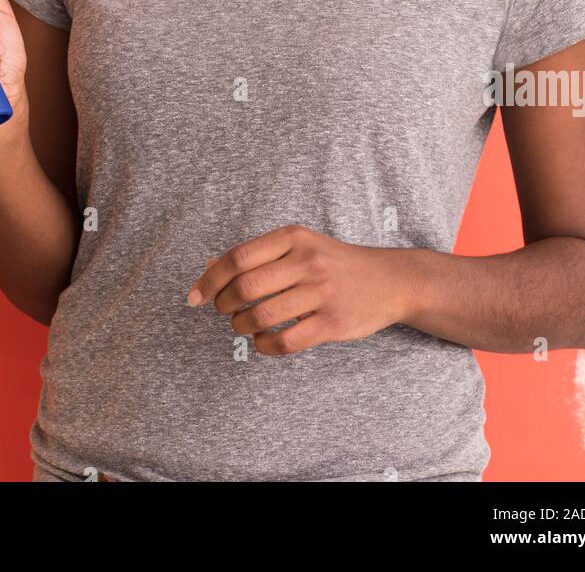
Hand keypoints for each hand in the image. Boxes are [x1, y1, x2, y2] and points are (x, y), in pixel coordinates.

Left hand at [186, 225, 410, 355]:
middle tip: (225, 312)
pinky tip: (263, 341)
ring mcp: (321, 292)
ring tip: (243, 326)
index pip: (239, 257)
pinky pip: (286, 341)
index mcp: (294, 237)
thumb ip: (257, 255)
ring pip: (262, 317)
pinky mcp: (333, 323)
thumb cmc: (334, 262)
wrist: (390, 279)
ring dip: (241, 327)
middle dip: (224, 305)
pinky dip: (264, 346)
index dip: (209, 280)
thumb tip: (209, 268)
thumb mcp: (299, 246)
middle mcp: (307, 261)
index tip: (194, 297)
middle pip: (245, 287)